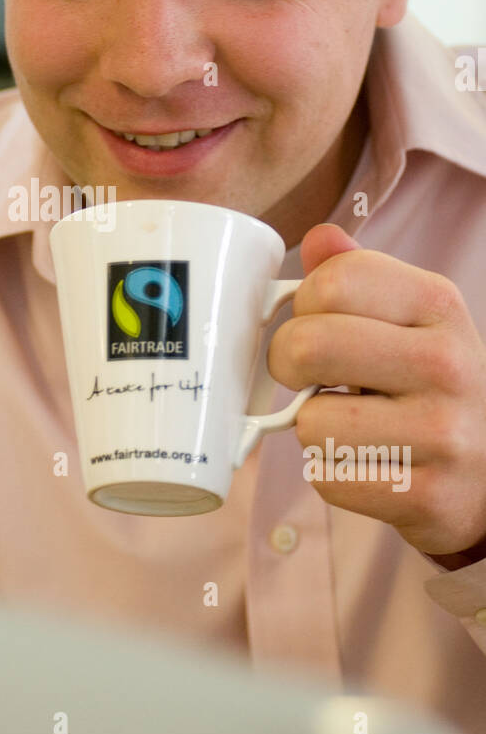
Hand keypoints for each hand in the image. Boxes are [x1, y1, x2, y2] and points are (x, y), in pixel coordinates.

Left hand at [268, 224, 485, 565]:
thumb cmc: (433, 383)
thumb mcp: (412, 318)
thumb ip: (359, 275)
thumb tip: (318, 238)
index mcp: (437, 303)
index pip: (331, 281)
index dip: (302, 306)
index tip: (314, 323)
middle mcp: (446, 363)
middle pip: (308, 347)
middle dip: (287, 365)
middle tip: (307, 378)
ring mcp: (442, 433)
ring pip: (311, 423)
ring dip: (313, 429)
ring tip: (349, 425)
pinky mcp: (427, 495)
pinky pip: (327, 478)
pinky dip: (332, 474)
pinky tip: (366, 463)